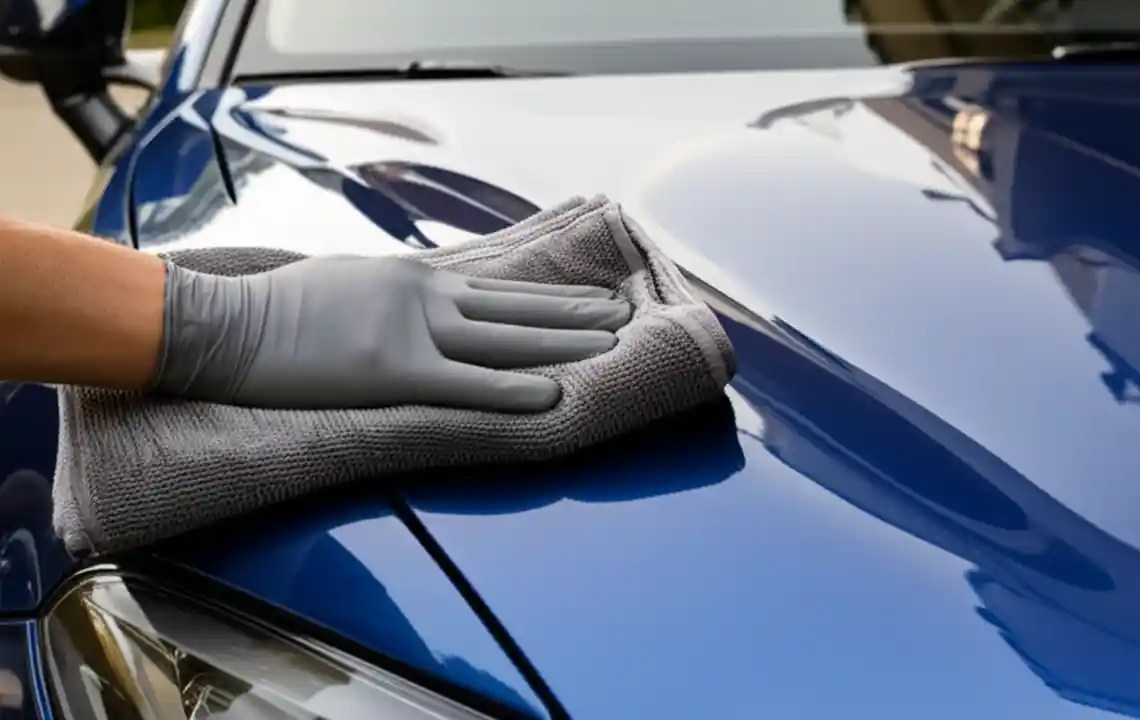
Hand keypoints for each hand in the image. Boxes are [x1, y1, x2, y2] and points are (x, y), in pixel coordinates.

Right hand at [152, 255, 630, 410]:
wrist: (223, 322)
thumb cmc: (276, 308)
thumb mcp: (350, 283)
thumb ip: (398, 296)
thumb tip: (427, 304)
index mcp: (414, 279)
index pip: (501, 289)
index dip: (552, 296)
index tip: (592, 296)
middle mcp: (425, 296)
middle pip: (518, 308)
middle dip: (577, 314)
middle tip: (626, 314)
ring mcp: (412, 332)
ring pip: (507, 340)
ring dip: (565, 344)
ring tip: (614, 346)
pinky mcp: (393, 371)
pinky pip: (468, 384)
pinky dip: (515, 390)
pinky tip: (555, 394)